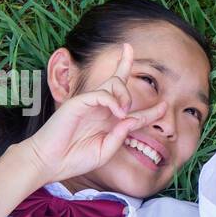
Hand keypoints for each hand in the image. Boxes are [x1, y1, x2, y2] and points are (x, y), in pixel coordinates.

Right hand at [20, 43, 167, 184]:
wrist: (49, 163)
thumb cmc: (74, 159)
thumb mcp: (105, 151)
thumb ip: (119, 136)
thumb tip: (133, 119)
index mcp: (108, 121)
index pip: (131, 109)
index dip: (150, 109)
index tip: (165, 106)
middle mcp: (100, 109)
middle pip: (118, 81)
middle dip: (126, 64)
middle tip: (132, 53)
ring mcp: (88, 104)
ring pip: (113, 84)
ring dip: (125, 94)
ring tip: (124, 111)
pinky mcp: (78, 103)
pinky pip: (101, 93)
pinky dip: (113, 100)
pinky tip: (117, 113)